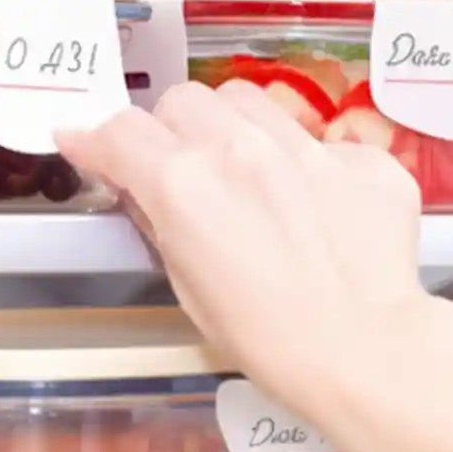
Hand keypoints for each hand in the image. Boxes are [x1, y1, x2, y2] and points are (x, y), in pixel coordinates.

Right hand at [57, 81, 431, 417]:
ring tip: (246, 172)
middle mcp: (239, 149)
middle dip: (169, 129)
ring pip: (246, 100)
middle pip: (182, 100)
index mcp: (184, 185)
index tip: (85, 144)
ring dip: (231, 127)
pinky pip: (316, 139)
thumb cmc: (265, 339)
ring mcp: (305, 146)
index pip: (119, 131)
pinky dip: (303, 164)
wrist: (367, 351)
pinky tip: (315, 208)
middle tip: (180, 168)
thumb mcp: (187, 286)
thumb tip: (141, 189)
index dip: (94, 138)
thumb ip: (161, 222)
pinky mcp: (361, 157)